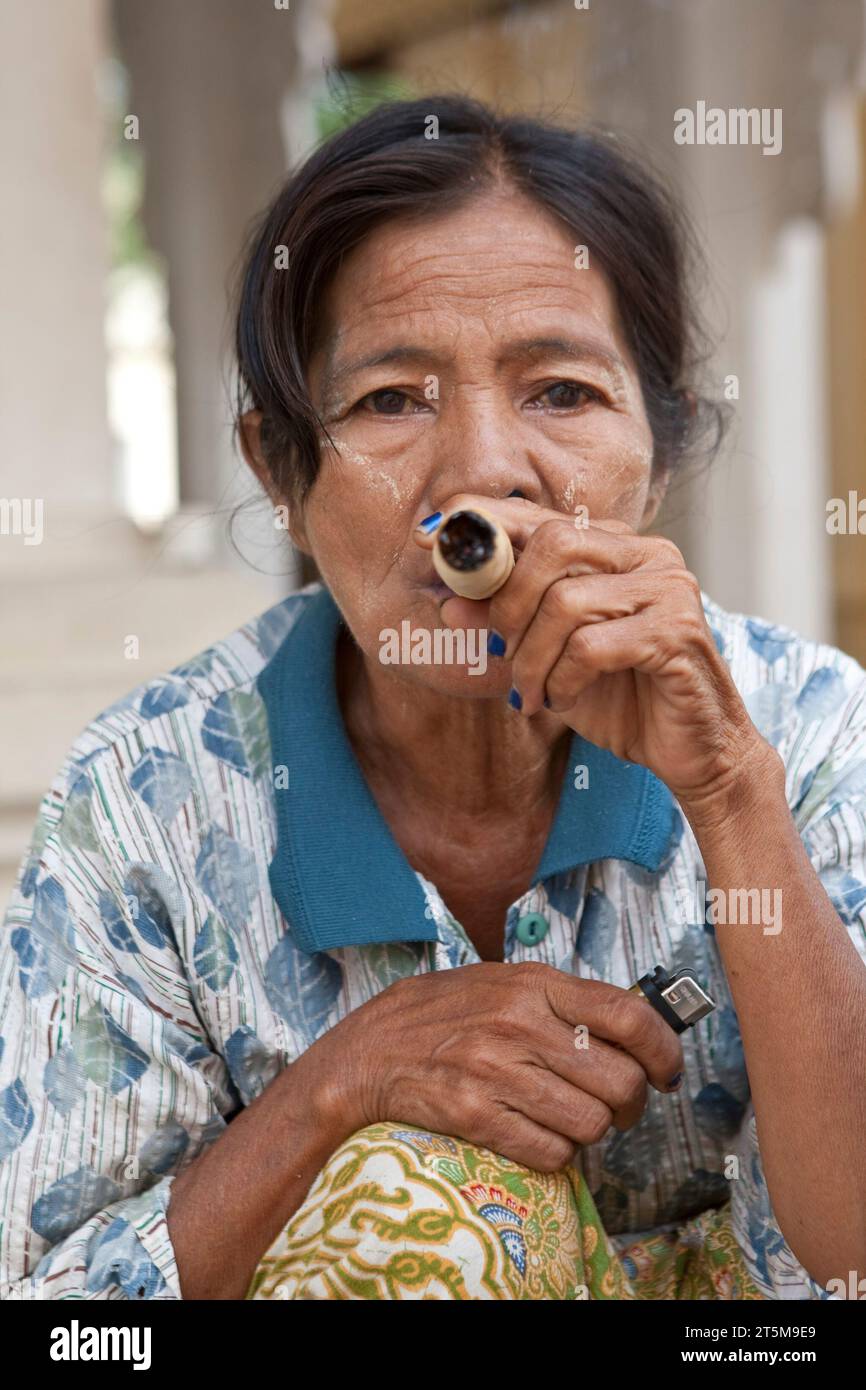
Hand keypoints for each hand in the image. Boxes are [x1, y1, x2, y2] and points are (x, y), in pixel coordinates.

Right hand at [314, 961, 683, 1171]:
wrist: (365, 1053)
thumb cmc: (440, 1015)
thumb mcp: (501, 983)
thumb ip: (560, 1000)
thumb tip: (633, 1024)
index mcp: (533, 984)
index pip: (629, 1015)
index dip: (663, 1050)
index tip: (667, 1070)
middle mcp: (519, 1024)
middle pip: (619, 1081)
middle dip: (631, 1104)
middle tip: (620, 1107)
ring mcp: (496, 1071)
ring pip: (591, 1124)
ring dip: (592, 1132)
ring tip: (573, 1120)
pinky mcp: (475, 1115)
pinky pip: (551, 1152)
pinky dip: (556, 1154)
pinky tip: (539, 1136)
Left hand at [415, 493, 777, 807]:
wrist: (692, 752)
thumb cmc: (621, 698)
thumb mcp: (547, 658)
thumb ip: (505, 623)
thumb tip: (449, 597)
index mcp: (617, 548)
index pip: (540, 517)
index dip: (481, 522)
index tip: (426, 533)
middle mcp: (648, 555)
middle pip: (553, 546)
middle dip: (508, 604)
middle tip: (501, 651)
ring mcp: (668, 589)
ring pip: (567, 601)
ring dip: (532, 657)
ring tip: (531, 693)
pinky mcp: (678, 631)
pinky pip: (592, 645)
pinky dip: (563, 678)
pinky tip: (563, 699)